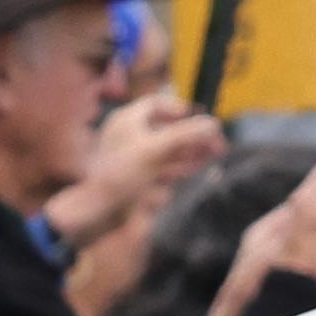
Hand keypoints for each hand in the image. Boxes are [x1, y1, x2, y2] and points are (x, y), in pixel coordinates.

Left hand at [54, 90, 219, 263]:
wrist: (98, 210)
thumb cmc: (122, 173)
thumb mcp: (155, 150)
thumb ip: (185, 135)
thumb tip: (214, 123)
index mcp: (128, 120)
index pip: (155, 104)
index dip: (178, 108)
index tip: (198, 117)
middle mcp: (130, 136)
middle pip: (167, 130)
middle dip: (192, 136)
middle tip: (217, 143)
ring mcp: (134, 159)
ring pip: (167, 151)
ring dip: (190, 152)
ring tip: (212, 155)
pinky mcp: (138, 179)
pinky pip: (162, 169)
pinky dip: (178, 168)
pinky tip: (194, 170)